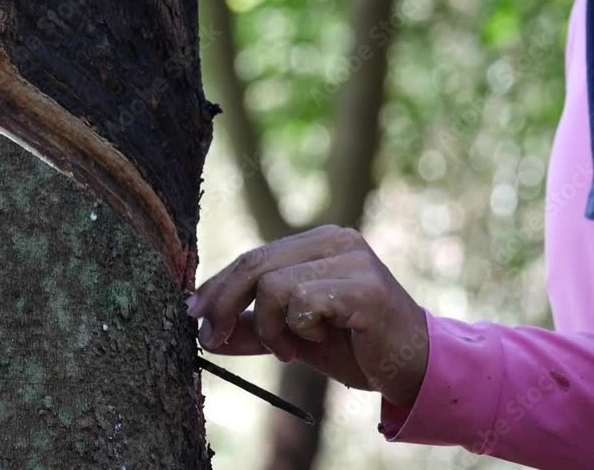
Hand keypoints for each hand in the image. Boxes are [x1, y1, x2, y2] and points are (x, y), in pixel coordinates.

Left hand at [186, 225, 428, 407]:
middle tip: (212, 338)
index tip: (194, 314)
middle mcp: (335, 240)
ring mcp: (353, 259)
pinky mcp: (364, 286)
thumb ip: (255, 329)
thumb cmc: (356, 347)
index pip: (252, 256)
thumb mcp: (294, 337)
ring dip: (272, 327)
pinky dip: (299, 329)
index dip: (217, 286)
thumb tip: (207, 334)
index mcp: (318, 242)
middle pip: (255, 265)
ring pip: (274, 286)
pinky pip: (303, 303)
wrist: (415, 368)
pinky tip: (317, 340)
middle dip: (224, 305)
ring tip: (291, 348)